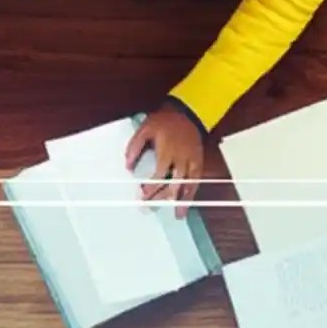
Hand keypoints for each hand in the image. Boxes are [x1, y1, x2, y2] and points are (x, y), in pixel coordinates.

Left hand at [126, 103, 205, 218]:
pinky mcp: (198, 161)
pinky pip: (196, 180)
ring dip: (182, 200)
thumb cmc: (164, 121)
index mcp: (167, 151)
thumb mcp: (145, 129)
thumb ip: (135, 147)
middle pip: (174, 183)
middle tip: (153, 207)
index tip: (143, 195)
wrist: (186, 112)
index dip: (151, 187)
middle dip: (163, 197)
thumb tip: (128, 166)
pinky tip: (188, 202)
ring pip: (187, 184)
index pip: (159, 174)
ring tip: (178, 215)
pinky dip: (192, 192)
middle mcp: (181, 158)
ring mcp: (192, 161)